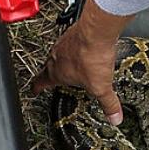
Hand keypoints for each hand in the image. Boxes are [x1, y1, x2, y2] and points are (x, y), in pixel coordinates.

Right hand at [31, 0, 134, 125]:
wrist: (96, 31)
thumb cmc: (91, 57)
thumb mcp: (101, 88)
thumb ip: (108, 104)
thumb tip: (114, 118)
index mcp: (57, 74)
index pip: (41, 83)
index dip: (37, 88)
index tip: (34, 90)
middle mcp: (56, 58)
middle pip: (48, 67)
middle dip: (51, 74)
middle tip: (53, 78)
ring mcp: (63, 43)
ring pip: (58, 54)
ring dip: (63, 59)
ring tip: (71, 64)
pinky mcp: (72, 32)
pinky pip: (70, 42)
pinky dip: (75, 46)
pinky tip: (85, 48)